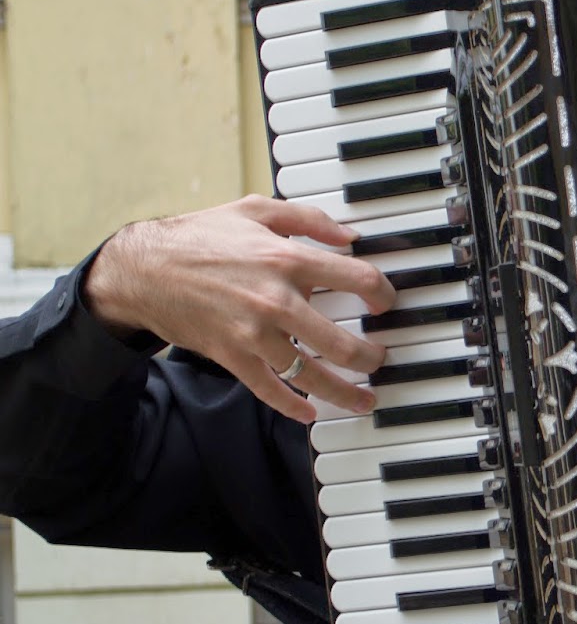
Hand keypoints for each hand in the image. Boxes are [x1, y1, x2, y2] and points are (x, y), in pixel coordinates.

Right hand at [84, 195, 394, 423]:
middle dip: (371, 357)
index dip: (384, 294)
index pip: (359, 280)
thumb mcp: (256, 210)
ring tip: (364, 399)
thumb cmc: (200, 236)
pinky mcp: (233, 357)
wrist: (143, 269)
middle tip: (380, 359)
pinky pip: (270, 390)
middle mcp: (277, 301)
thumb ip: (307, 219)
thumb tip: (349, 235)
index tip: (386, 303)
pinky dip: (293, 407)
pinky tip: (310, 413)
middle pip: (343, 343)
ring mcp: (255, 334)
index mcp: (288, 260)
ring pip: (312, 375)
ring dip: (344, 392)